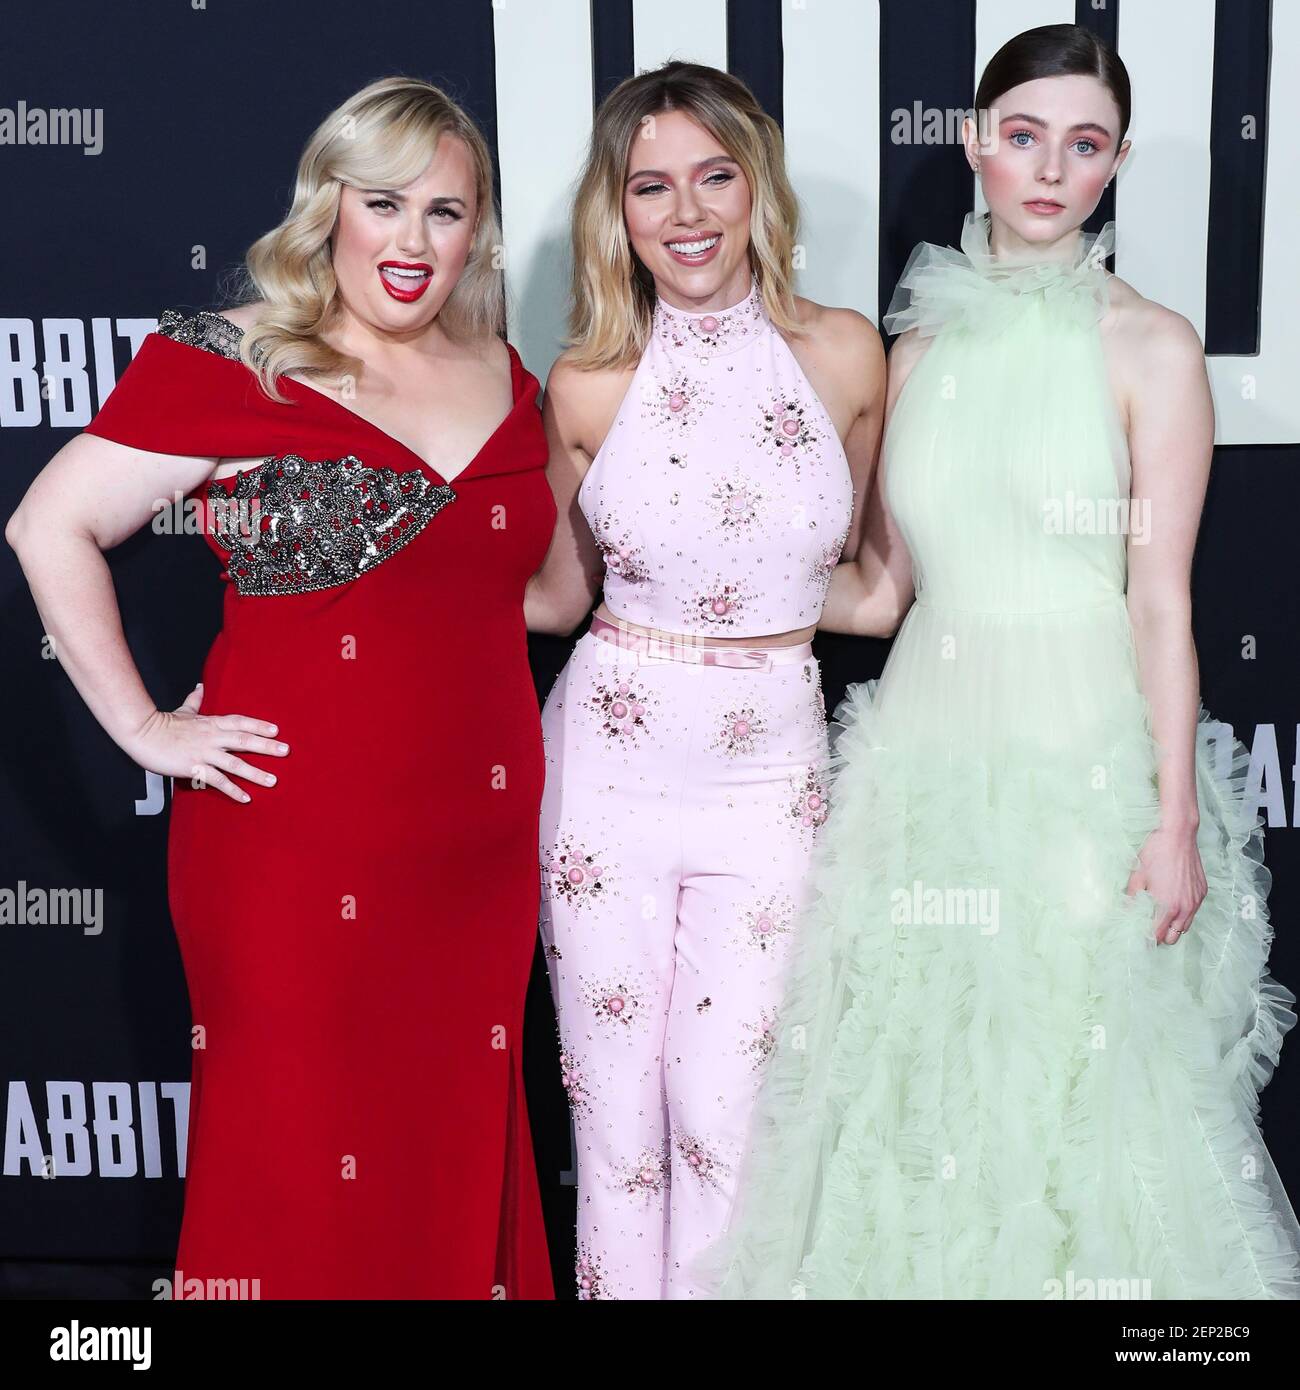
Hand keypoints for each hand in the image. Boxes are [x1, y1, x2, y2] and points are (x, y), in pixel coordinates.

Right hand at [126, 682, 288, 802]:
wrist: (141, 733)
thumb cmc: (161, 723)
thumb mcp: (183, 711)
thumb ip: (195, 701)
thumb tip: (200, 687)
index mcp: (210, 723)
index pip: (240, 722)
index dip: (259, 725)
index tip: (276, 730)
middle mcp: (211, 737)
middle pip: (244, 740)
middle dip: (266, 746)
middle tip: (286, 751)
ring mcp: (203, 752)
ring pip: (235, 762)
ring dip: (255, 772)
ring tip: (273, 781)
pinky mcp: (194, 767)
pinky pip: (217, 780)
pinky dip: (233, 790)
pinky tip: (246, 798)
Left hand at [1125, 823, 1206, 944]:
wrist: (1178, 835)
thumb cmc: (1156, 853)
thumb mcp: (1137, 876)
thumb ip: (1132, 898)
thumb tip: (1126, 912)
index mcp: (1167, 906)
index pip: (1157, 935)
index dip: (1146, 939)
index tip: (1138, 937)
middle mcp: (1185, 907)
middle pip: (1173, 937)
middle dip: (1160, 936)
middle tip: (1148, 927)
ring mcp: (1196, 900)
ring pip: (1185, 927)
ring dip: (1173, 927)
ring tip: (1159, 916)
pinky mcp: (1202, 892)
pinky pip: (1193, 912)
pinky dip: (1183, 913)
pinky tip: (1171, 902)